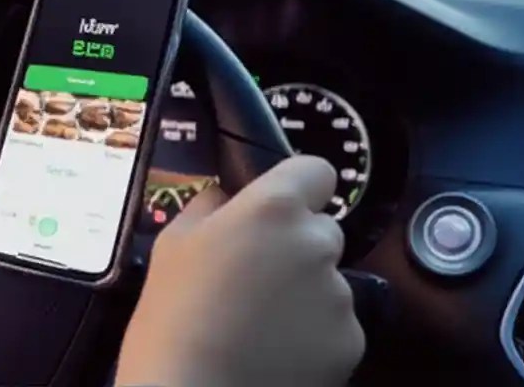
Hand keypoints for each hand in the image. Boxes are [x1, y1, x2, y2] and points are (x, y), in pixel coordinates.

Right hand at [115, 156, 363, 386]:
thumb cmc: (172, 318)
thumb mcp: (172, 245)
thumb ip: (209, 209)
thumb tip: (226, 198)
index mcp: (273, 208)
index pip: (316, 171)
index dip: (298, 188)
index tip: (276, 212)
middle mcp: (316, 243)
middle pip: (321, 230)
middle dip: (296, 249)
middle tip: (254, 281)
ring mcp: (339, 295)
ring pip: (328, 282)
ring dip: (304, 295)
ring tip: (259, 326)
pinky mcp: (351, 341)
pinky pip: (335, 326)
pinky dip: (314, 337)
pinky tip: (275, 353)